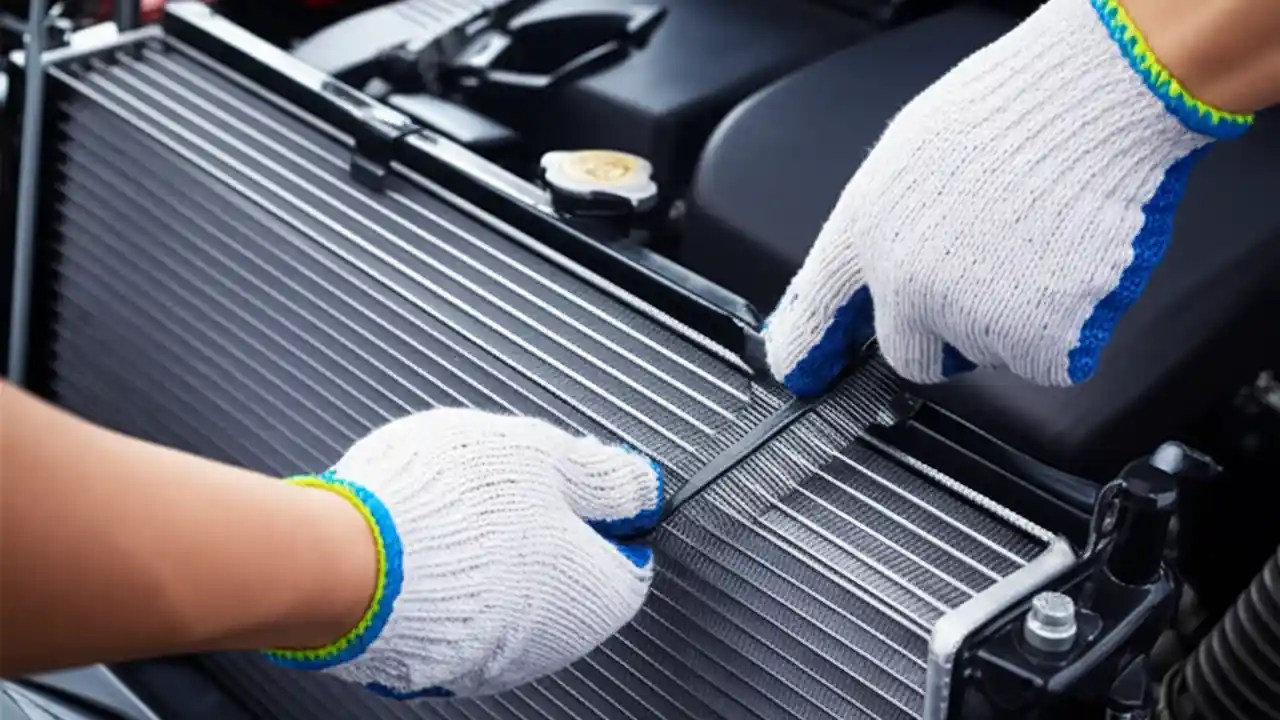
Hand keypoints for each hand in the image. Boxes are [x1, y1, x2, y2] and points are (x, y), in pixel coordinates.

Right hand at [266, 409, 661, 697]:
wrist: (344, 563)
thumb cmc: (450, 509)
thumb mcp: (545, 457)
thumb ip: (605, 474)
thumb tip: (644, 485)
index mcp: (597, 594)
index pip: (631, 557)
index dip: (610, 509)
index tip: (586, 482)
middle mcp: (554, 642)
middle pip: (569, 575)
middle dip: (546, 526)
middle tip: (510, 482)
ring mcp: (493, 660)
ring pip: (512, 592)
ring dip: (495, 551)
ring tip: (456, 506)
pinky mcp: (436, 663)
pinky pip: (461, 611)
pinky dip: (451, 576)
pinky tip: (423, 539)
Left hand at [764, 0, 1252, 395]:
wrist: (1087, 101)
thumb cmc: (1014, 108)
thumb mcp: (913, 152)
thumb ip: (892, 220)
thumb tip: (891, 259)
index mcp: (866, 230)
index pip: (818, 310)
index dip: (807, 349)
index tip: (801, 375)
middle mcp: (904, 283)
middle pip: (914, 355)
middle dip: (947, 337)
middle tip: (993, 284)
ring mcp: (965, 315)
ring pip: (991, 351)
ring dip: (1018, 319)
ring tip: (1043, 243)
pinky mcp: (1031, 339)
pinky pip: (1052, 362)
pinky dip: (1071, 331)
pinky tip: (1073, 269)